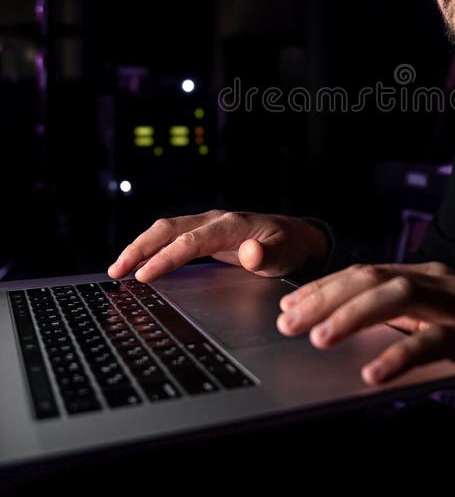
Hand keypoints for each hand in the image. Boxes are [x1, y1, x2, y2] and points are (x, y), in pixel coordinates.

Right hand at [107, 211, 327, 281]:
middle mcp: (214, 221)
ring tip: (118, 270)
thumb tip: (249, 253)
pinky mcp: (204, 235)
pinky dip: (152, 250)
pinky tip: (139, 265)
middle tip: (117, 271)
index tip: (144, 275)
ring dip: (140, 248)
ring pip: (165, 231)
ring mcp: (207, 226)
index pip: (190, 241)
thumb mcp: (284, 253)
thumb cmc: (289, 246)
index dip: (166, 258)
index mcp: (230, 225)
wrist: (296, 236)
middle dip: (140, 248)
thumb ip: (267, 255)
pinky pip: (172, 239)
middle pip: (168, 229)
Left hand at [277, 262, 454, 397]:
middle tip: (290, 322)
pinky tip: (373, 372)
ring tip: (320, 339)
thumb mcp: (433, 322)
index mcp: (425, 275)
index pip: (365, 272)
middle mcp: (439, 280)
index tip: (289, 305)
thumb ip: (396, 319)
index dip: (324, 286)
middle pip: (373, 277)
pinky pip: (434, 341)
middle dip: (326, 297)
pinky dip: (400, 354)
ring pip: (398, 296)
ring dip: (353, 315)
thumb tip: (340, 327)